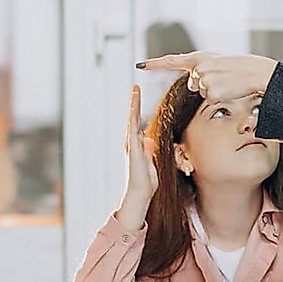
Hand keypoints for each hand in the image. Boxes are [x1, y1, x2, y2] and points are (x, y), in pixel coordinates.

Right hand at [116, 85, 157, 231]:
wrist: (140, 193)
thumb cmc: (146, 182)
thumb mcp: (150, 164)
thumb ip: (149, 151)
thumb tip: (149, 140)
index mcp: (137, 146)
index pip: (138, 124)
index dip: (138, 111)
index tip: (138, 98)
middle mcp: (132, 143)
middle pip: (133, 118)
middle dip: (134, 103)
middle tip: (135, 87)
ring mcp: (132, 145)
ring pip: (132, 120)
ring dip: (133, 105)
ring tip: (135, 91)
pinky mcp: (133, 149)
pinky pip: (133, 129)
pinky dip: (133, 117)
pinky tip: (134, 107)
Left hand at [138, 51, 276, 103]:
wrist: (256, 72)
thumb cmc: (240, 69)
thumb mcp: (218, 64)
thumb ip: (202, 70)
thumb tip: (193, 83)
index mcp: (199, 57)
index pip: (172, 60)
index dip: (154, 64)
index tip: (139, 66)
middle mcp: (198, 67)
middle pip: (192, 84)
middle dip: (205, 84)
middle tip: (223, 78)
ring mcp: (203, 79)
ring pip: (201, 92)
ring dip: (214, 90)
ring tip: (228, 82)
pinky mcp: (210, 91)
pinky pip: (210, 99)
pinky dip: (220, 97)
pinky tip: (229, 89)